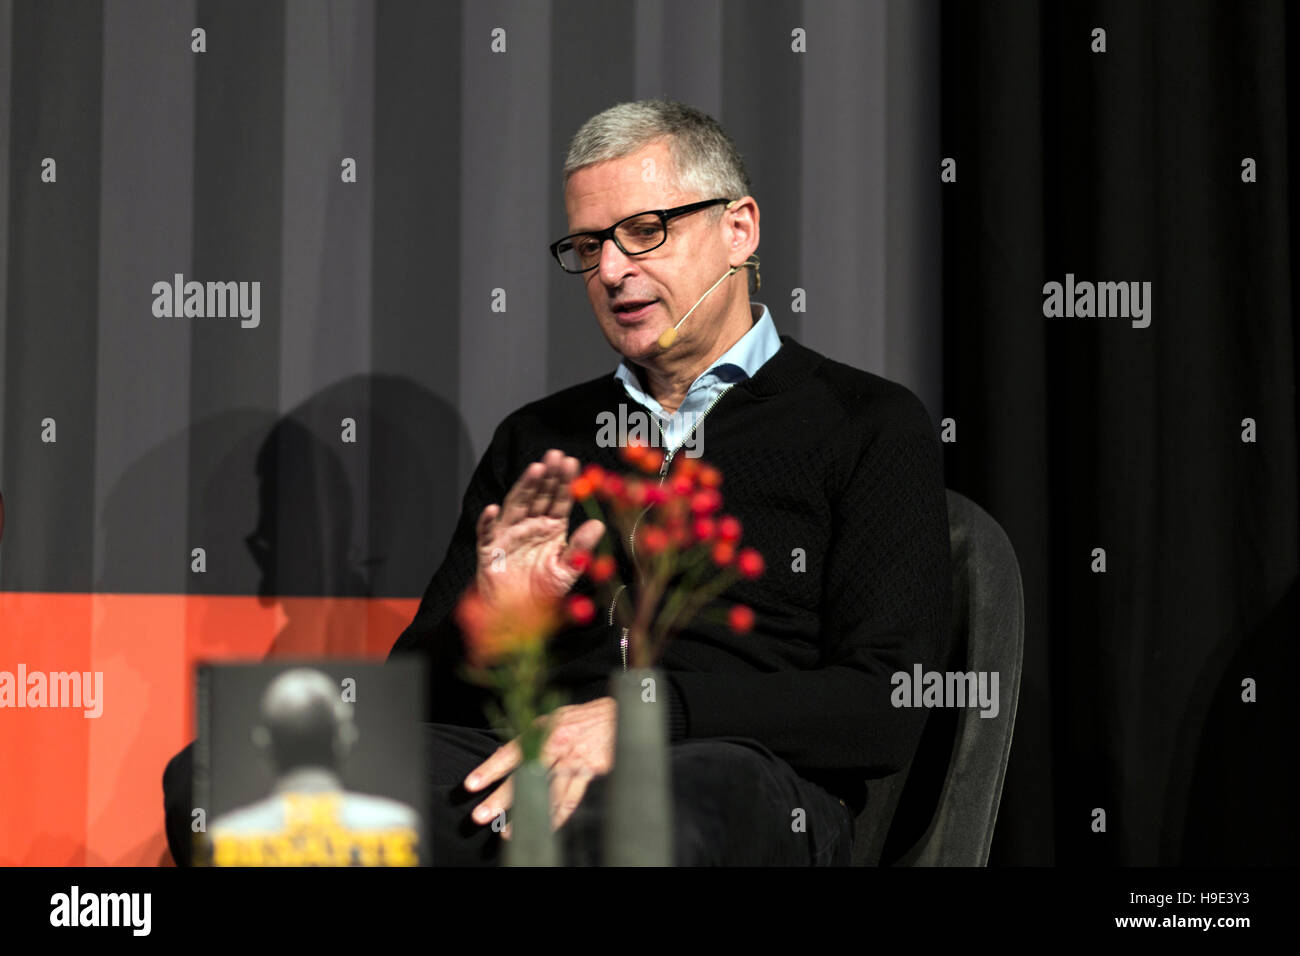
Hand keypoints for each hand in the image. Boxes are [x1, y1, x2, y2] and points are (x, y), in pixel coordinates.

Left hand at [465, 697, 617, 835]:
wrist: (616, 714)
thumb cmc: (580, 718)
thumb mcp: (551, 719)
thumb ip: (530, 739)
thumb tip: (503, 755)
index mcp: (542, 729)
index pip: (511, 752)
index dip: (490, 768)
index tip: (472, 784)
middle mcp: (556, 744)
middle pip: (524, 775)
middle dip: (502, 798)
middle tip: (481, 815)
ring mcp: (574, 759)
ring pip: (546, 792)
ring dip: (527, 813)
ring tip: (509, 832)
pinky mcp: (590, 771)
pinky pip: (571, 798)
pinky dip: (557, 816)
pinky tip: (545, 828)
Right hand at [476, 449, 604, 605]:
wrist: (518, 617)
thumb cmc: (543, 593)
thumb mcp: (567, 570)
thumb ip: (581, 548)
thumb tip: (598, 524)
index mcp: (551, 528)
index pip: (559, 500)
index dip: (564, 482)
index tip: (571, 462)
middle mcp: (530, 526)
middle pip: (538, 496)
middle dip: (546, 476)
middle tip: (555, 455)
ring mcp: (508, 535)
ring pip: (515, 506)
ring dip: (524, 487)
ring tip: (535, 469)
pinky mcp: (489, 550)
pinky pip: (487, 533)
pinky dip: (488, 521)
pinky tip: (493, 509)